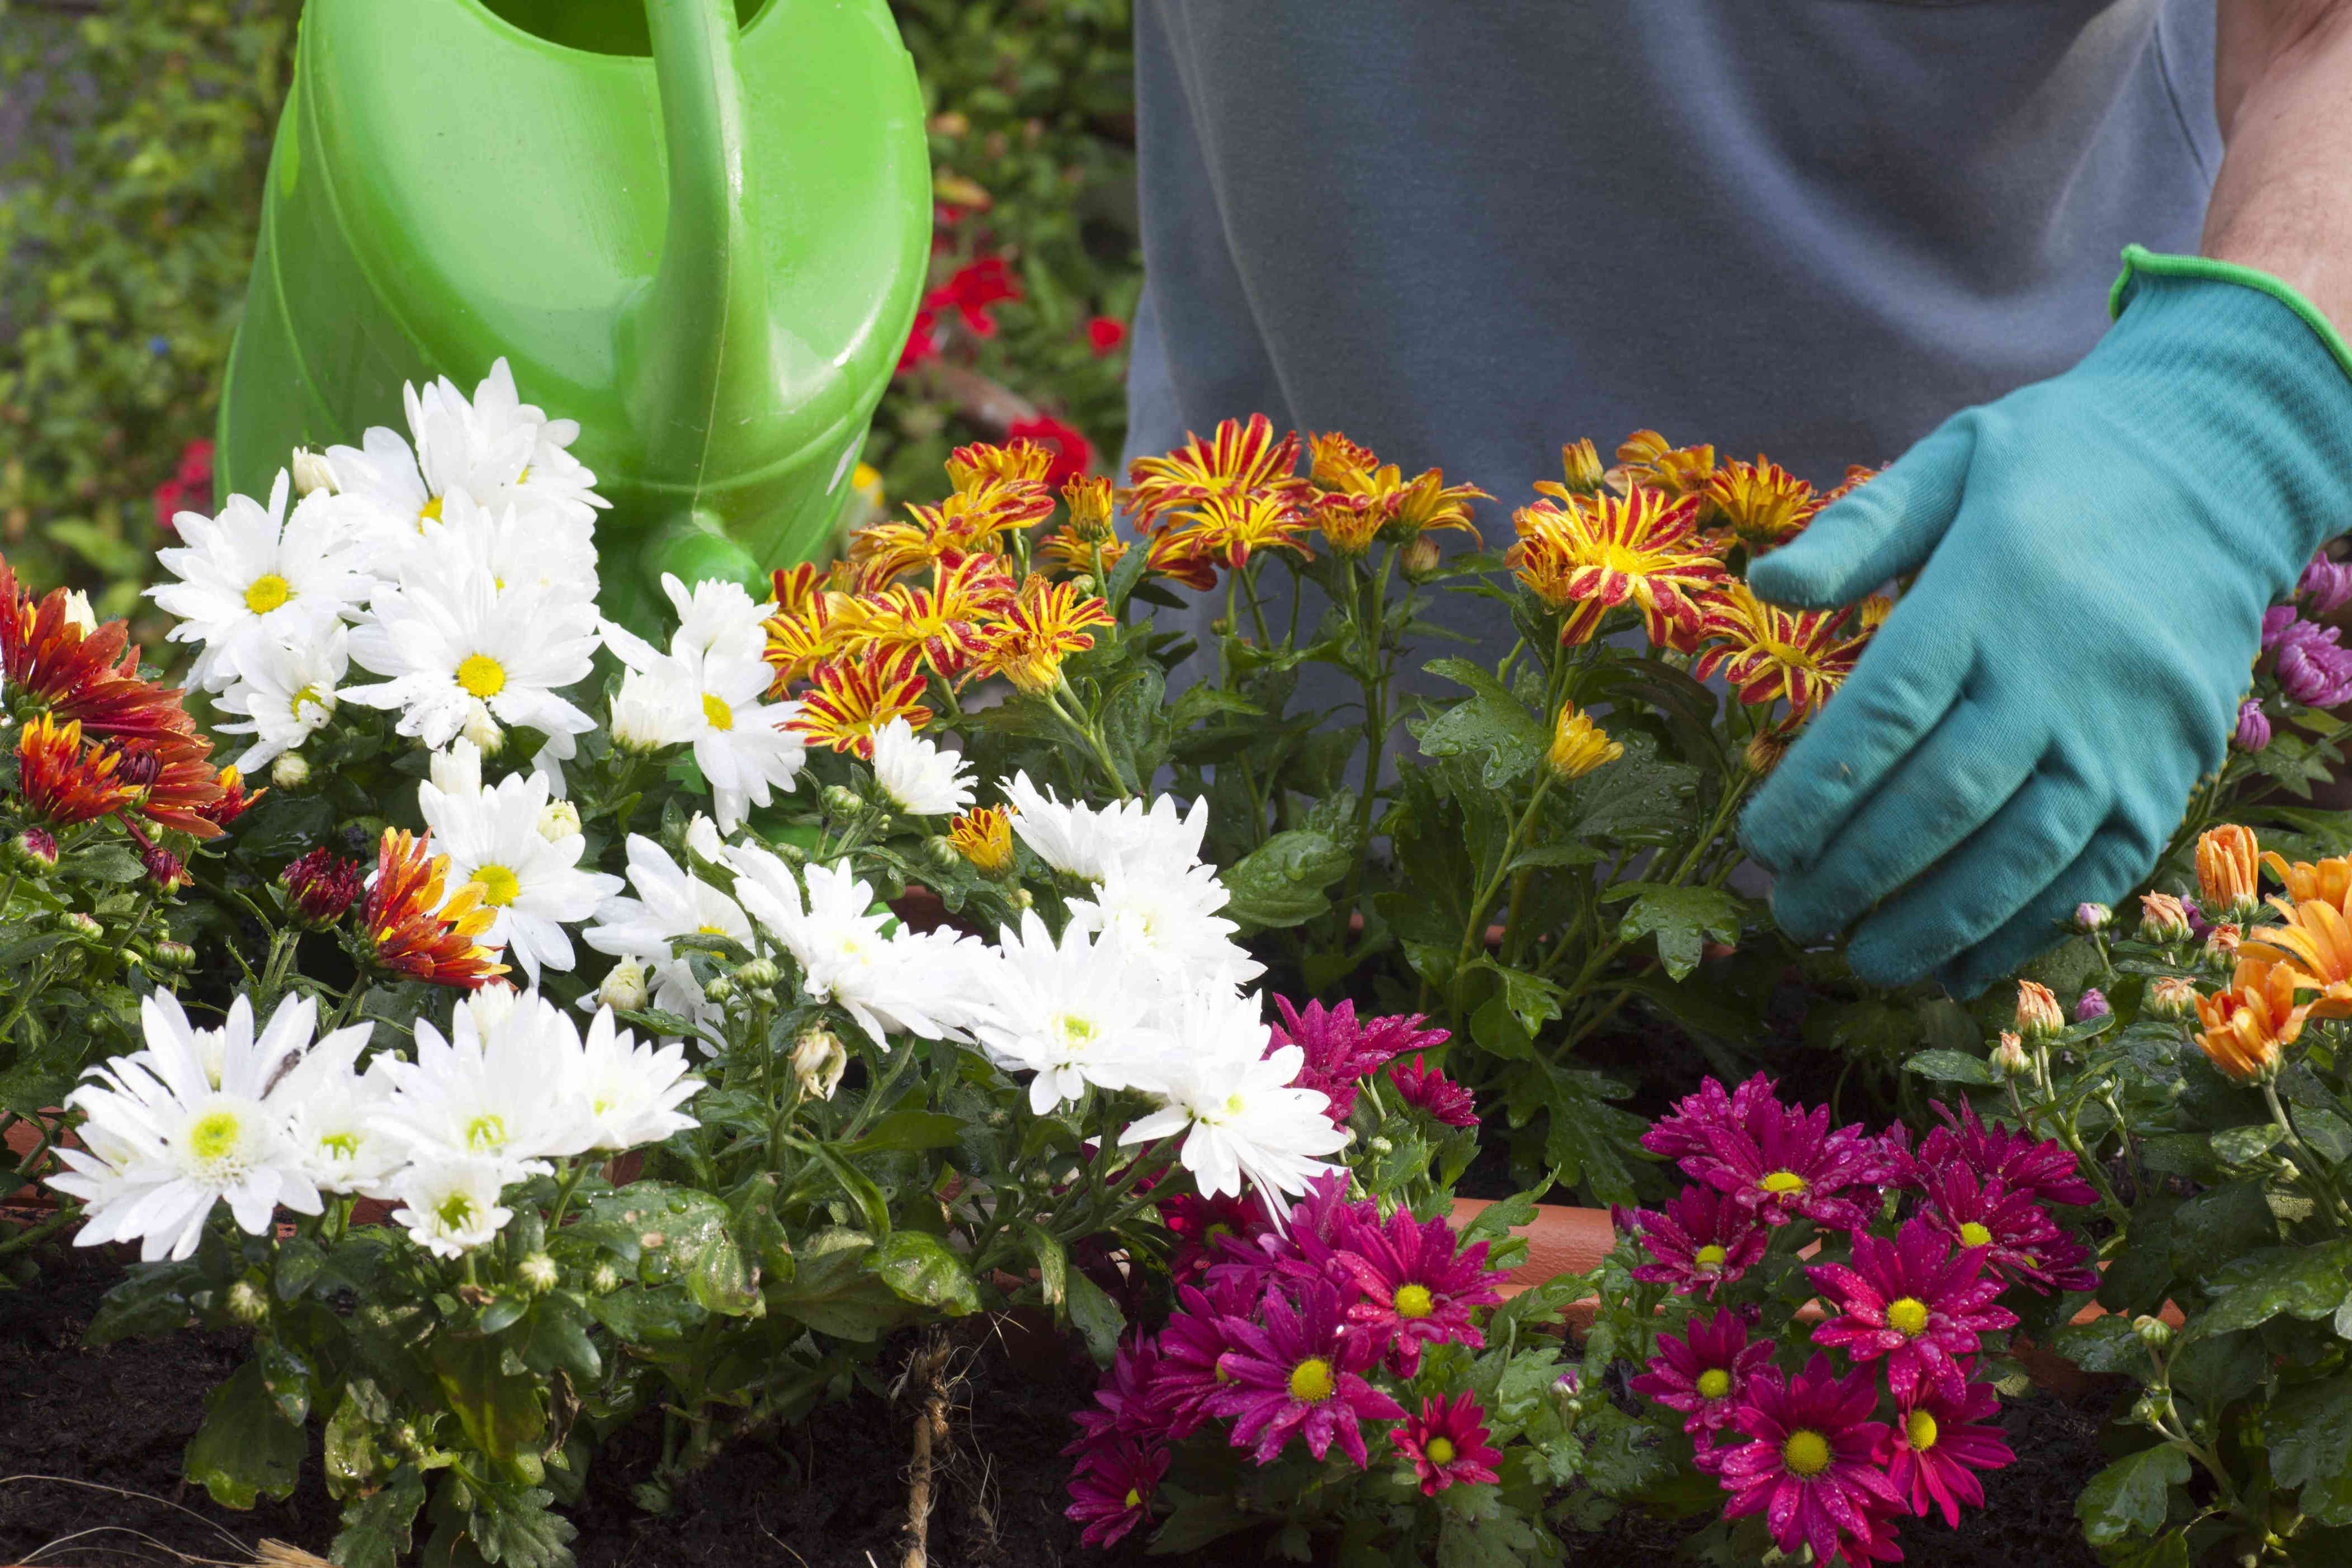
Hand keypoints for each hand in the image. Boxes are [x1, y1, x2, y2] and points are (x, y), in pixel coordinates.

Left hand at [1739, 255, 2351, 994]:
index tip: (1761, 845)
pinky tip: (1959, 965)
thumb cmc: (2056, 467)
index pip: (1886, 712)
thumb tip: (1765, 583)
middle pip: (1945, 798)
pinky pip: (2097, 869)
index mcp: (1990, 588)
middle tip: (1791, 916)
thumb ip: (1857, 531)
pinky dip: (2026, 928)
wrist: (2221, 465)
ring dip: (1935, 922)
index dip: (1818, 791)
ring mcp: (2127, 729)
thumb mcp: (1951, 460)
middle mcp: (2062, 669)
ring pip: (2023, 852)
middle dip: (1858, 873)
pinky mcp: (2173, 769)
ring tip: (1861, 960)